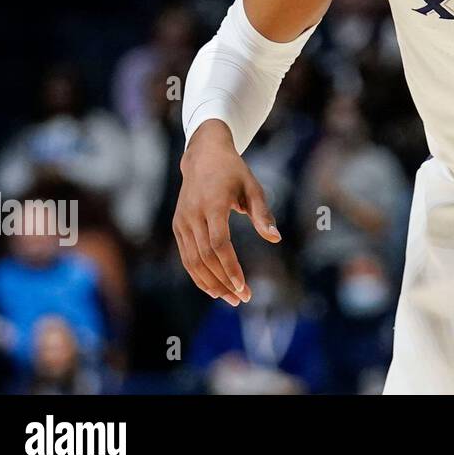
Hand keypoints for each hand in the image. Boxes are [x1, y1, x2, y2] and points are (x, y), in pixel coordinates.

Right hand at [174, 120, 280, 304]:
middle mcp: (193, 214)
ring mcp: (182, 221)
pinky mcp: (178, 225)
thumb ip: (263, 213)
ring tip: (230, 298)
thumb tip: (275, 238)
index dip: (230, 266)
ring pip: (192, 261)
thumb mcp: (253, 187)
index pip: (219, 243)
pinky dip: (198, 274)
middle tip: (242, 298)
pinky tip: (213, 287)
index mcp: (213, 204)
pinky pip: (186, 256)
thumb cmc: (234, 172)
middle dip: (223, 281)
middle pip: (205, 257)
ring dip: (210, 283)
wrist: (203, 156)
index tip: (243, 285)